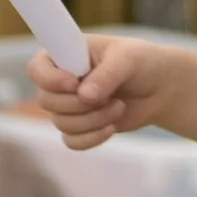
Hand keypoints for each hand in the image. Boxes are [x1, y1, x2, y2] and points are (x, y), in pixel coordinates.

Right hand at [27, 34, 173, 150]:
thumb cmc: (142, 63)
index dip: (50, 80)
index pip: (36, 68)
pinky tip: (112, 127)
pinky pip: (71, 141)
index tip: (75, 84)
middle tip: (111, 97)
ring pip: (61, 123)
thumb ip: (106, 74)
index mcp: (66, 55)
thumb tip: (84, 95)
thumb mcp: (128, 59)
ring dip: (93, 120)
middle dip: (80, 104)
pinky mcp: (80, 127)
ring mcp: (69, 105)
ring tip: (119, 106)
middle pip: (46, 101)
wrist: (160, 88)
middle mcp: (61, 81)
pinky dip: (92, 138)